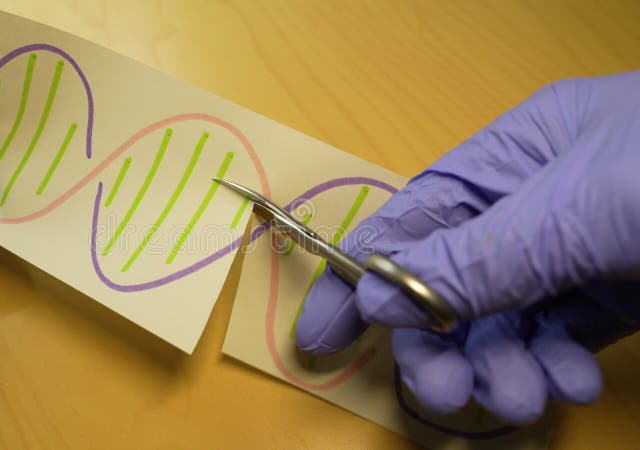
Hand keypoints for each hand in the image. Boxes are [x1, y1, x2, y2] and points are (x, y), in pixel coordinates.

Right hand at [295, 71, 639, 423]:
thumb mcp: (580, 206)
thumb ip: (479, 255)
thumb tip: (382, 295)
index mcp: (511, 157)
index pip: (411, 219)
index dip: (361, 277)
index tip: (323, 339)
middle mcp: (533, 203)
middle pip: (449, 282)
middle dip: (439, 342)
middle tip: (443, 394)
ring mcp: (574, 251)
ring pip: (500, 320)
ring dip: (499, 366)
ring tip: (523, 396)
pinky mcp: (615, 294)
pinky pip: (553, 338)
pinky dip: (550, 369)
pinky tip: (570, 385)